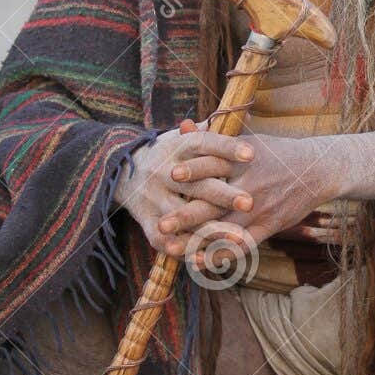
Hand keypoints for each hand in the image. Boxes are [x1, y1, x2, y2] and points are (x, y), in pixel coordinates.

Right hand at [115, 119, 254, 255]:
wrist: (122, 171)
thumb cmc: (170, 155)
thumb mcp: (186, 138)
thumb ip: (215, 131)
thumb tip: (249, 117)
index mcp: (178, 147)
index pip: (204, 144)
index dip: (227, 148)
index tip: (252, 154)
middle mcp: (164, 171)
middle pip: (197, 183)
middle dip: (224, 194)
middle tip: (250, 202)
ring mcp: (153, 196)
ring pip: (182, 215)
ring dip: (209, 228)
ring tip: (238, 237)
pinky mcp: (145, 218)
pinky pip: (161, 237)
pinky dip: (180, 247)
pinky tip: (201, 258)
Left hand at [184, 131, 344, 274]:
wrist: (317, 170)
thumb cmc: (277, 152)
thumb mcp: (248, 139)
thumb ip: (214, 135)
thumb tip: (183, 125)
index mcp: (244, 160)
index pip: (216, 163)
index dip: (194, 169)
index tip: (170, 174)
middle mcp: (251, 185)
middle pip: (215, 202)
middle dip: (186, 215)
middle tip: (161, 224)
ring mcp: (260, 208)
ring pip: (225, 229)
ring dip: (197, 242)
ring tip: (172, 249)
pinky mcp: (268, 226)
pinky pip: (242, 245)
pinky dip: (220, 255)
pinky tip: (199, 262)